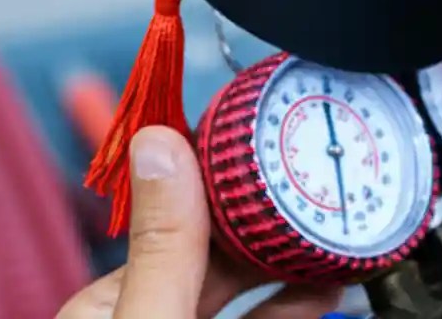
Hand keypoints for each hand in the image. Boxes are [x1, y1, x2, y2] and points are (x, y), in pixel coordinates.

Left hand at [58, 127, 339, 318]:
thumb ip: (163, 249)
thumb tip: (159, 146)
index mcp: (105, 307)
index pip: (174, 218)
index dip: (221, 177)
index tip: (266, 141)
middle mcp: (149, 314)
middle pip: (219, 250)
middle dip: (269, 215)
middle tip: (322, 182)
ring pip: (246, 287)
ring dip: (292, 256)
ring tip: (335, 227)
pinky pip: (263, 318)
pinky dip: (296, 299)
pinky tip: (326, 283)